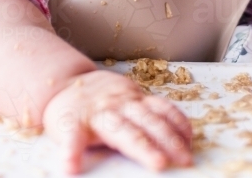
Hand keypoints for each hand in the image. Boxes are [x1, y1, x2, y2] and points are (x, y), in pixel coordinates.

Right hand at [42, 69, 193, 173]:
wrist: (60, 84)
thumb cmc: (97, 99)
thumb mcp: (124, 98)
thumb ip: (146, 112)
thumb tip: (181, 134)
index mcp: (132, 101)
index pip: (160, 111)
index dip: (178, 125)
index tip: (192, 142)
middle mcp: (117, 106)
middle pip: (147, 123)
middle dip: (168, 140)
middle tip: (184, 158)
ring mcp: (96, 115)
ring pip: (122, 130)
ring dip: (141, 147)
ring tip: (157, 163)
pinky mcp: (71, 124)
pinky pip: (72, 138)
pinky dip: (72, 152)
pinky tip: (72, 166)